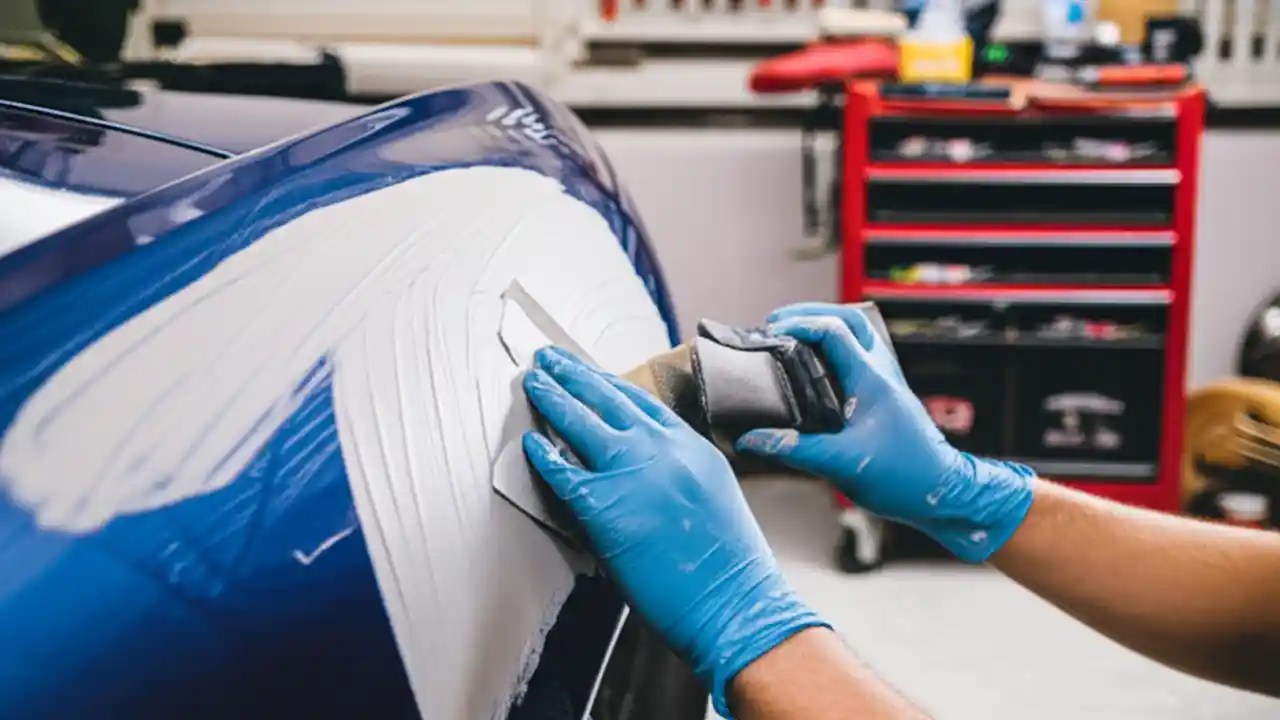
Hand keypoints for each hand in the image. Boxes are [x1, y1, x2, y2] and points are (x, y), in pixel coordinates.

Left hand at [522, 347, 825, 716]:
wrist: (733, 601)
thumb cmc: (728, 563)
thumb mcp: (712, 492)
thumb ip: (679, 468)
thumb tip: (647, 464)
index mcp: (689, 444)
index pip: (639, 399)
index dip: (607, 380)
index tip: (588, 369)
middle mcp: (660, 447)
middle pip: (606, 397)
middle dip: (572, 372)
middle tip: (549, 357)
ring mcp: (630, 472)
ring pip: (580, 420)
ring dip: (552, 396)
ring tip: (534, 380)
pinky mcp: (603, 505)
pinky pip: (562, 470)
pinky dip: (543, 454)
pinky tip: (530, 443)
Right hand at [735, 303, 1033, 562]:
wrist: (943, 492)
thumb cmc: (906, 476)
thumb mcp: (842, 464)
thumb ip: (794, 450)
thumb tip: (753, 440)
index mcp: (872, 379)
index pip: (834, 330)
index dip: (799, 323)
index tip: (771, 330)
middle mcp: (882, 373)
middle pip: (850, 318)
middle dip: (811, 312)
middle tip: (779, 320)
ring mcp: (886, 383)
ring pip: (858, 335)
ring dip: (826, 326)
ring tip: (792, 336)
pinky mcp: (885, 397)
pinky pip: (859, 358)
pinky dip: (834, 351)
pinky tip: (815, 370)